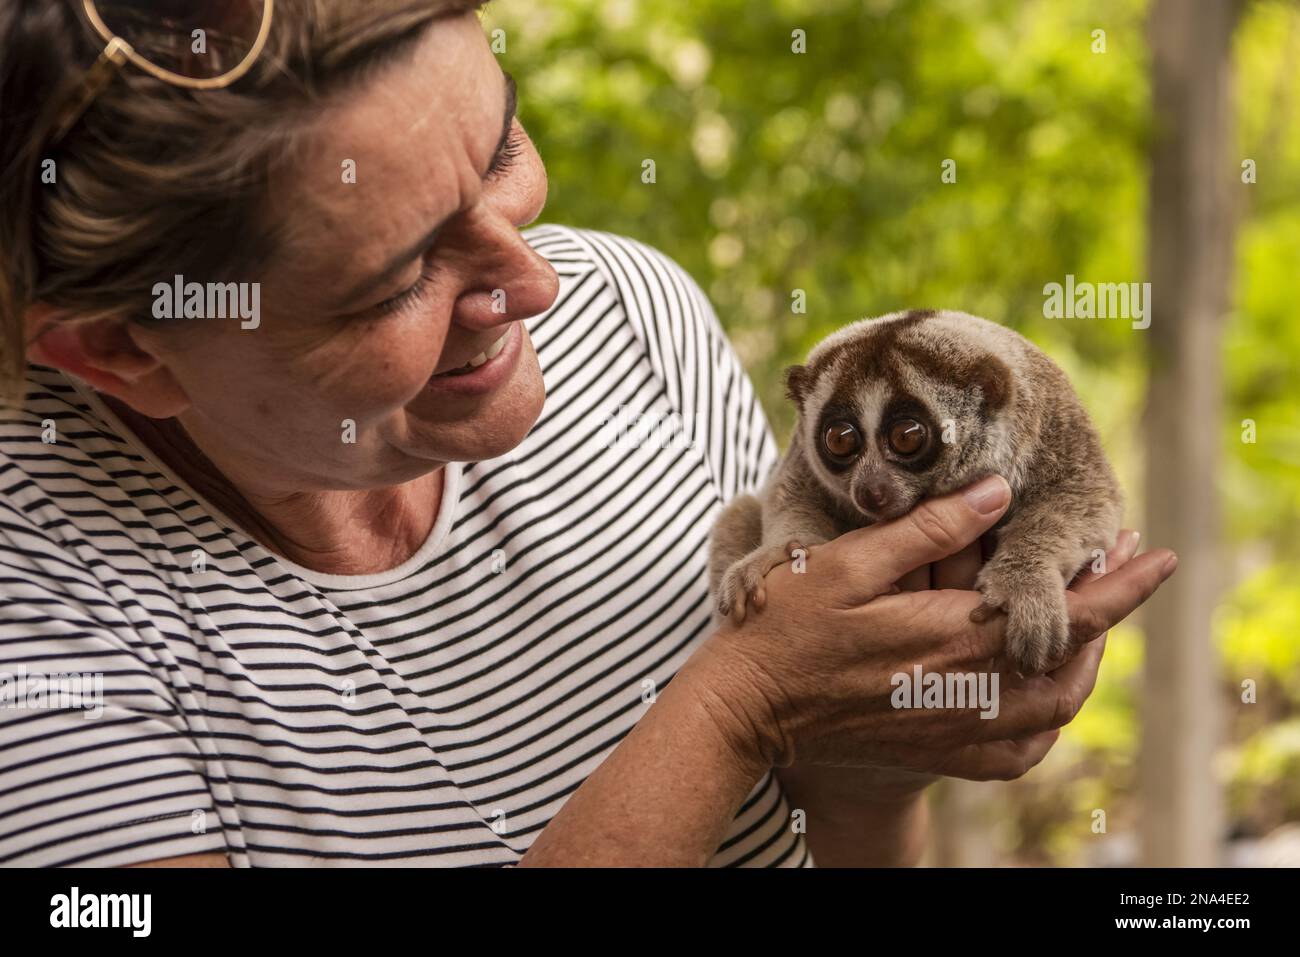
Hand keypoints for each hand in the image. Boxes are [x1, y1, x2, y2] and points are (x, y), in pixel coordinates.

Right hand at [688, 475, 1176, 781]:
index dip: (1119, 585)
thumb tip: (996, 492)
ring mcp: (949, 729)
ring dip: (1082, 668)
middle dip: (1106, 617)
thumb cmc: (785, 625)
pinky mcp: (932, 752)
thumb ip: (926, 527)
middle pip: (1069, 663)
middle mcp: (963, 690)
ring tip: (1086, 627)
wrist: (745, 706)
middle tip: (1115, 572)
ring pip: (1050, 711)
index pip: (1061, 613)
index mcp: (950, 636)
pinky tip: (1037, 698)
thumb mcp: (847, 560)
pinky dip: (1042, 727)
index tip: (1156, 555)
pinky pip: (1014, 755)